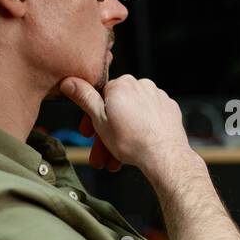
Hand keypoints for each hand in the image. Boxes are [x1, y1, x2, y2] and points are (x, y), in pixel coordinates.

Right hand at [63, 75, 190, 176]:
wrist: (164, 155)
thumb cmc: (132, 141)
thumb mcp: (99, 120)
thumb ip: (84, 98)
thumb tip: (69, 81)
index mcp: (121, 84)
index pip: (101, 96)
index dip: (92, 118)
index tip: (89, 134)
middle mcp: (141, 84)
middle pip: (117, 108)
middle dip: (107, 133)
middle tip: (102, 153)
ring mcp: (158, 96)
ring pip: (133, 115)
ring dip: (122, 135)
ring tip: (116, 159)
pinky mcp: (170, 108)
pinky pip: (149, 117)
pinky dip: (142, 129)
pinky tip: (137, 146)